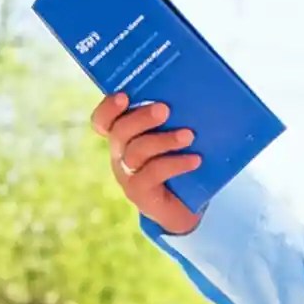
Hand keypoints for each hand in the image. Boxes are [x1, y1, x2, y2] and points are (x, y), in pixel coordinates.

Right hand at [91, 93, 202, 234]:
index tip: (124, 96)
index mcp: (125, 138)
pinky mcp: (140, 194)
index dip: (108, 109)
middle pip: (120, 132)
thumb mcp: (177, 140)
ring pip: (137, 152)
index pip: (103, 121)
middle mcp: (121, 155)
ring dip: (164, 140)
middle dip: (141, 118)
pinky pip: (152, 174)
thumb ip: (177, 121)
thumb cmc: (182, 165)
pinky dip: (176, 164)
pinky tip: (196, 160)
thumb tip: (200, 95)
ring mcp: (128, 176)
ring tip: (189, 135)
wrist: (186, 208)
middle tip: (165, 110)